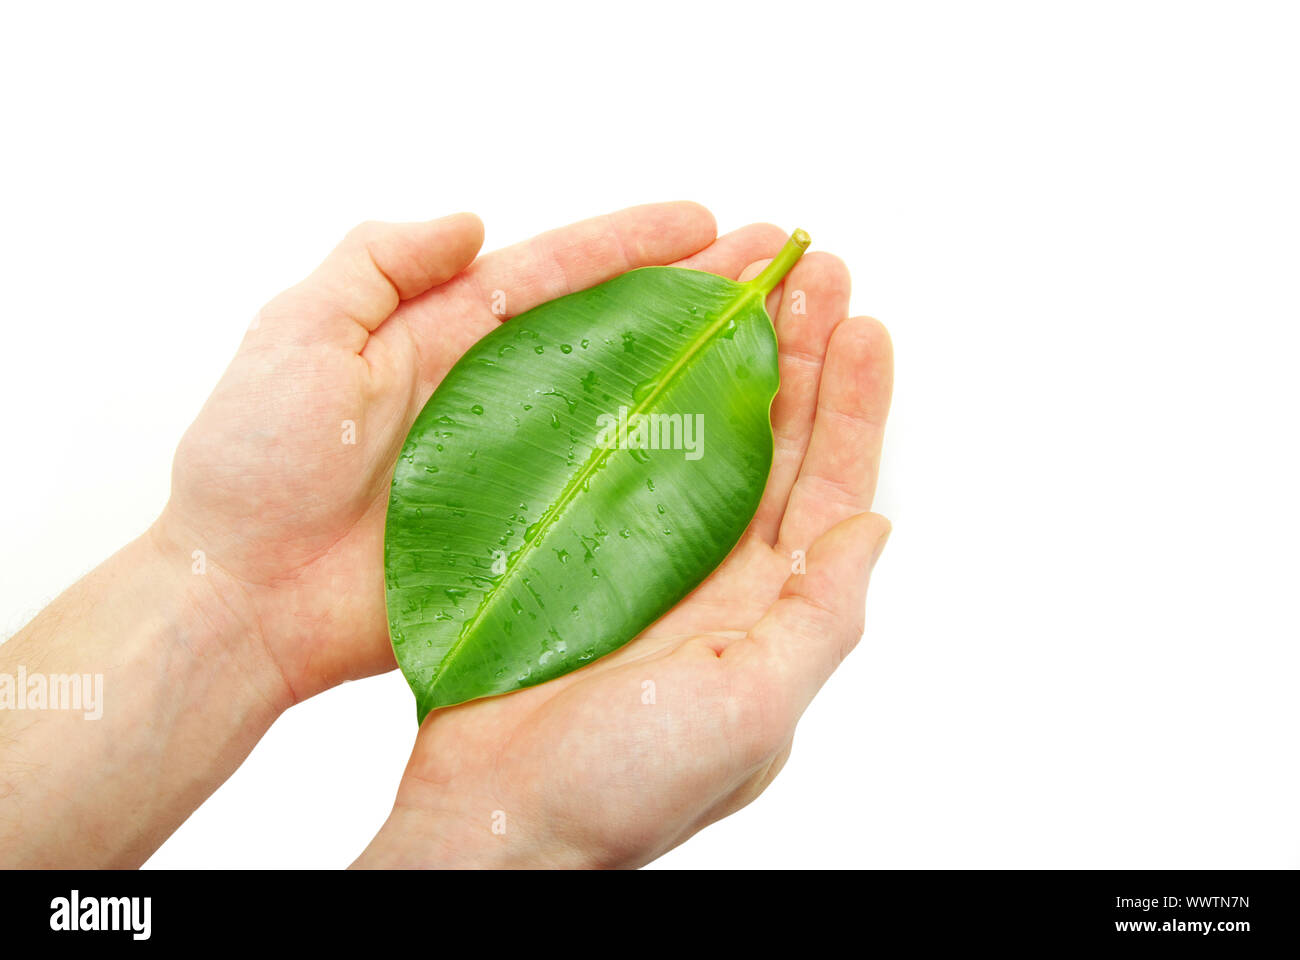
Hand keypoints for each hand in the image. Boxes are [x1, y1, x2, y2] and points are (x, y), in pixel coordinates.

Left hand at [156, 203, 720, 702]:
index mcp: (446, 341)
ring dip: (696, 379)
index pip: (555, 278)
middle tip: (771, 275)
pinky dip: (666, 476)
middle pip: (611, 336)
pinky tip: (726, 458)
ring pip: (624, 413)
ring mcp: (516, 470)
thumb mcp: (298, 336)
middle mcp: (496, 399)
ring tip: (775, 348)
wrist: (244, 602)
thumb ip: (376, 265)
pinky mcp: (523, 539)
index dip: (628, 247)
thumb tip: (468, 220)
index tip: (703, 223)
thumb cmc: (255, 468)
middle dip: (690, 298)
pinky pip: (605, 499)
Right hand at [355, 236, 892, 867]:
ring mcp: (643, 563)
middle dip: (797, 359)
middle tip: (808, 274)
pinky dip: (640, 406)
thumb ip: (821, 617)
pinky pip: (619, 462)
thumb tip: (872, 529)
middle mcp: (714, 580)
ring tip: (744, 289)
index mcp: (766, 612)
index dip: (852, 407)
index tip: (863, 326)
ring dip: (726, 367)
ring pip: (699, 443)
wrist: (496, 822)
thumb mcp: (751, 707)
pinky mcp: (574, 555)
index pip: (825, 489)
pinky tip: (647, 354)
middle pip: (771, 448)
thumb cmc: (622, 787)